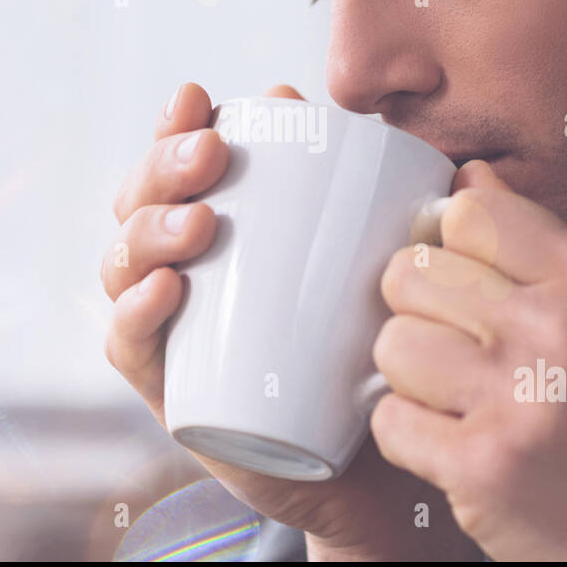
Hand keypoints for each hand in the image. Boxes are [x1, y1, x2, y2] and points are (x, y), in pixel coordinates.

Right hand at [101, 82, 482, 558]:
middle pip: (140, 201)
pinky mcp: (172, 390)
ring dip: (150, 230)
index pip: (181, 163)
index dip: (176, 125)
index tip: (200, 98)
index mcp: (227, 229)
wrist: (377, 467)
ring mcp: (173, 329)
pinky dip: (135, 314)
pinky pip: (128, 347)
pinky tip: (166, 290)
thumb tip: (442, 158)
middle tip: (212, 155)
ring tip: (201, 223)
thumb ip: (407, 216)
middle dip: (163, 166)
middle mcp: (186, 270)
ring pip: (124, 264)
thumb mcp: (387, 273)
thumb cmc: (376, 354)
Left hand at [371, 160, 566, 559]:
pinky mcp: (483, 465)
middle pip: (413, 272)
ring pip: (394, 344)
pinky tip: (449, 443)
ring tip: (452, 396)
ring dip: (410, 374)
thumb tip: (467, 178)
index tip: (462, 281)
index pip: (469, 213)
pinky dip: (408, 436)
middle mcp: (559, 329)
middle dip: (420, 310)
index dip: (451, 245)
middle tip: (452, 346)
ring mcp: (519, 398)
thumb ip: (543, 243)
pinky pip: (390, 420)